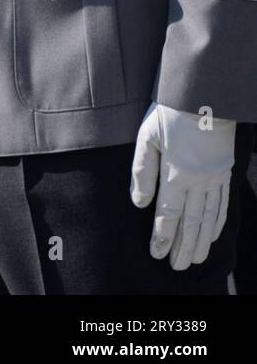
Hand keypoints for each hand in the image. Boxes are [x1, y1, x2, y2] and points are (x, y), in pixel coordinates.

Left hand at [131, 102, 236, 269]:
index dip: (162, 237)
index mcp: (176, 174)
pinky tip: (213, 233)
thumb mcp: (146, 138)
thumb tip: (138, 203)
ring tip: (196, 259)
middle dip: (183, 247)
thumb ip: (141, 172)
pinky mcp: (225, 171)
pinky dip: (218, 222)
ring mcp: (215, 177)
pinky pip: (223, 203)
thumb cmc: (169, 115)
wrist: (205, 96)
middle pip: (190, 222)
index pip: (167, 214)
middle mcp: (199, 181)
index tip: (157, 253)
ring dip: (201, 241)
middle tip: (177, 267)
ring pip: (209, 217)